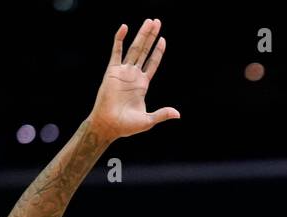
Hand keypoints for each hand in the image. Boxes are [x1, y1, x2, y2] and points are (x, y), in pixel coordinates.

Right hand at [89, 19, 179, 139]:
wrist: (109, 125)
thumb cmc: (126, 126)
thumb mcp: (148, 120)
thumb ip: (162, 114)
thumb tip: (178, 114)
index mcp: (142, 85)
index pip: (152, 63)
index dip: (158, 52)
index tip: (163, 39)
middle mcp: (133, 75)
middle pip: (145, 51)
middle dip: (151, 37)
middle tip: (157, 22)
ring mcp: (123, 72)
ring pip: (134, 49)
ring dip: (141, 35)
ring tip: (149, 21)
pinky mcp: (112, 71)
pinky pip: (116, 52)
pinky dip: (120, 39)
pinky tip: (125, 28)